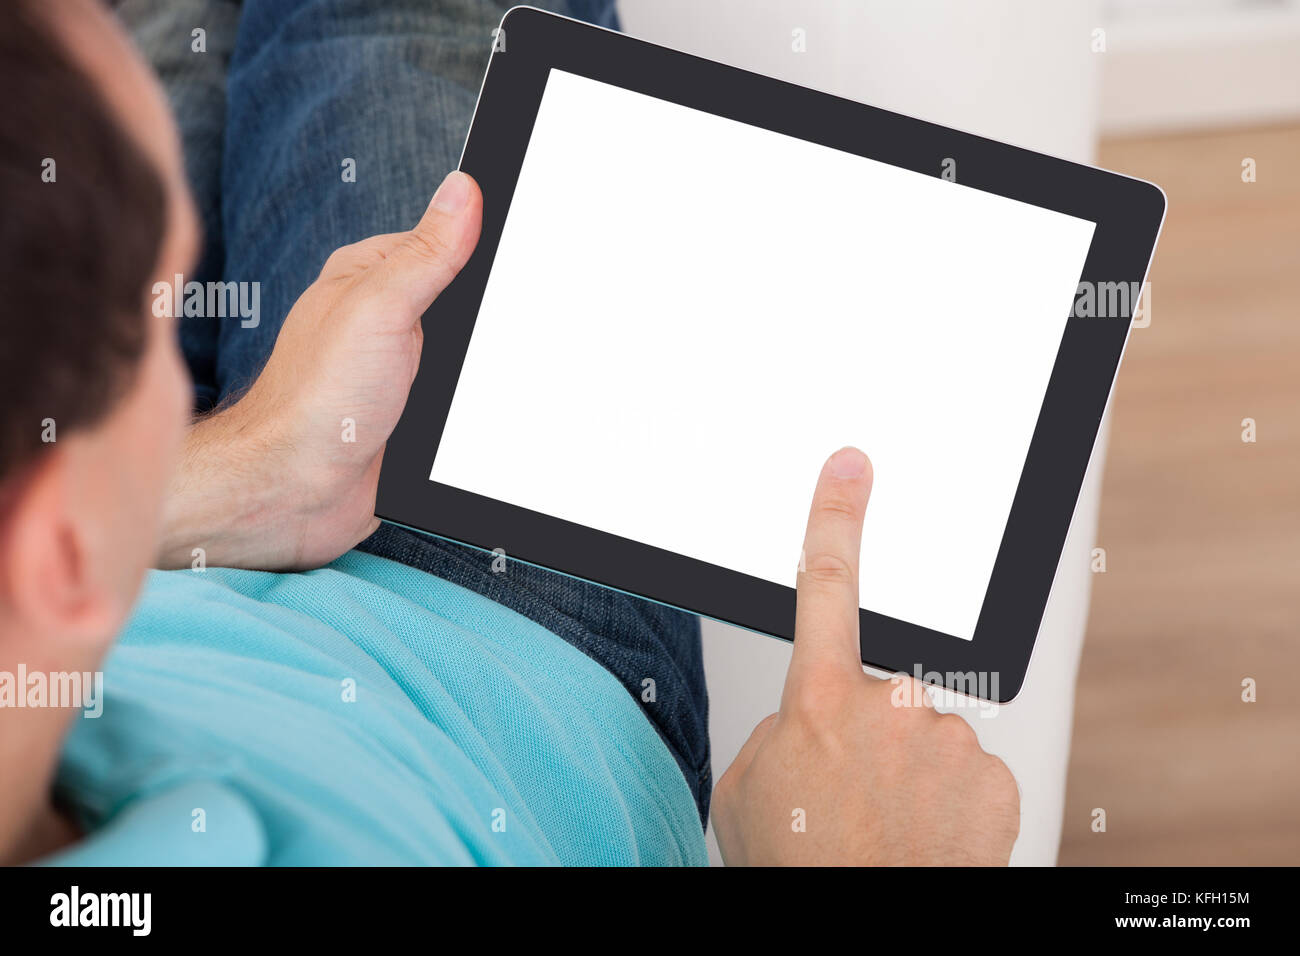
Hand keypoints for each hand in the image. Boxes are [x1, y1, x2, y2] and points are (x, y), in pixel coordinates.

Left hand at [157, 171, 481, 570]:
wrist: (293, 492)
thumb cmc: (316, 400)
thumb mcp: (380, 308)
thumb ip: (427, 253)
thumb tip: (464, 189)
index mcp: (370, 275)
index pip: (446, 239)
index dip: (487, 244)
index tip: (530, 248)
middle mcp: (383, 318)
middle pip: (465, 299)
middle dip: (490, 315)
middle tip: (499, 332)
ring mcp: (397, 368)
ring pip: (467, 353)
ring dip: (481, 369)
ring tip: (479, 380)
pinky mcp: (410, 416)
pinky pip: (460, 400)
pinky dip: (473, 407)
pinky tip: (475, 414)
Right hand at [710, 447, 1019, 865]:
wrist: (870, 920)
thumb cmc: (804, 870)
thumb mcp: (749, 789)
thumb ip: (780, 728)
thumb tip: (809, 717)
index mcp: (819, 699)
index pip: (827, 585)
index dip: (836, 518)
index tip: (851, 469)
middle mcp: (890, 706)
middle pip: (877, 690)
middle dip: (865, 729)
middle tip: (848, 795)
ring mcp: (948, 740)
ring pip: (922, 734)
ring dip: (904, 771)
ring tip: (882, 825)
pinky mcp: (994, 776)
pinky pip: (964, 769)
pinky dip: (946, 798)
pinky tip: (922, 834)